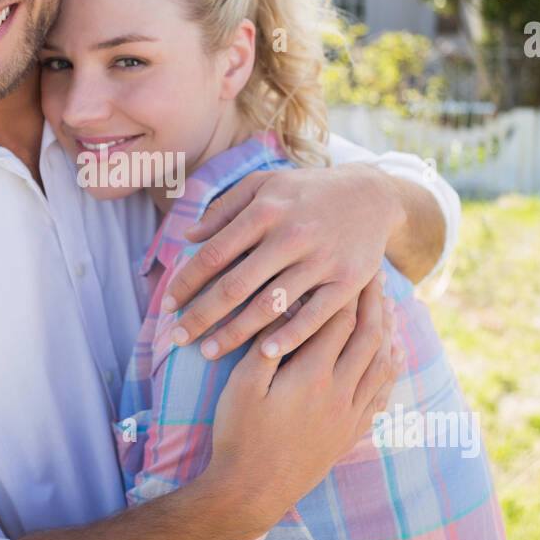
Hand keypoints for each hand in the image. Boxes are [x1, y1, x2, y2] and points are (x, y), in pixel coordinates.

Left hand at [161, 163, 405, 359]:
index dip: (187, 282)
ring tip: (208, 353)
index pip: (215, 254)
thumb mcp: (264, 185)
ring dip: (235, 334)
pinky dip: (289, 337)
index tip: (168, 305)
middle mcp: (291, 235)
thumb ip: (224, 208)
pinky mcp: (348, 281)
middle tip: (177, 338)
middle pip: (236, 286)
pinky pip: (315, 317)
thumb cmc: (306, 191)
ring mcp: (322, 260)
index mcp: (266, 211)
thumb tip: (187, 237)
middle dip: (201, 316)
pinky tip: (263, 354)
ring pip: (270, 306)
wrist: (371, 193)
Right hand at [205, 272, 401, 539]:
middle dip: (373, 302)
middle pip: (368, 337)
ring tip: (389, 307)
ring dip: (387, 332)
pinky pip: (380, 395)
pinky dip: (390, 370)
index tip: (350, 264)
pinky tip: (392, 356)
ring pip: (380, 364)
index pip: (338, 321)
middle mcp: (340, 393)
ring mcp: (349, 415)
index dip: (346, 290)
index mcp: (312, 376)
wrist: (250, 492)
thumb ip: (265, 344)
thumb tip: (282, 307)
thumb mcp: (242, 385)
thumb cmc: (238, 435)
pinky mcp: (350, 433)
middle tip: (375, 274)